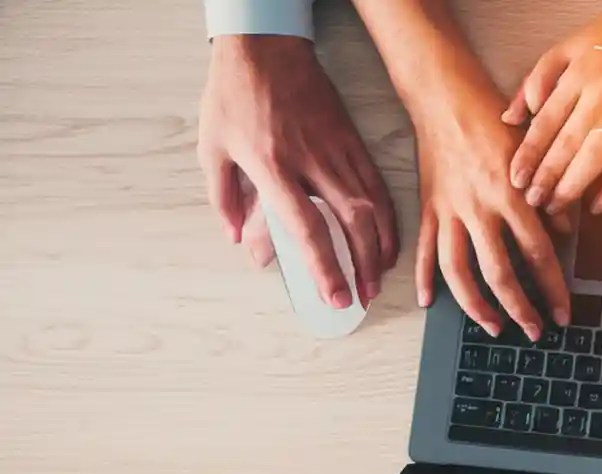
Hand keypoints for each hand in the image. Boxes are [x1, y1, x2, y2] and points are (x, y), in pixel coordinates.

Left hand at [197, 36, 396, 308]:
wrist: (265, 48)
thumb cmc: (235, 96)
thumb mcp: (213, 148)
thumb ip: (224, 199)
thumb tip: (240, 239)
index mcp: (272, 167)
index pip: (306, 227)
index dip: (324, 267)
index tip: (335, 296)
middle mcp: (311, 162)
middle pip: (351, 222)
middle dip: (362, 265)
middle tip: (363, 296)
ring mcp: (338, 151)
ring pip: (372, 207)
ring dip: (379, 248)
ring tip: (378, 277)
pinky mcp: (353, 141)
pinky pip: (378, 186)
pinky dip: (387, 218)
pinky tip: (386, 240)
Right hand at [411, 52, 569, 339]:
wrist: (446, 98)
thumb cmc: (493, 121)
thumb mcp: (533, 155)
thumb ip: (549, 197)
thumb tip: (563, 236)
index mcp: (510, 195)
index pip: (538, 255)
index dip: (552, 290)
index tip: (561, 315)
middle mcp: (479, 208)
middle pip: (499, 273)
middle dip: (518, 309)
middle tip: (532, 332)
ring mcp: (449, 211)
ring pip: (458, 270)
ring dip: (475, 306)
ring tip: (492, 326)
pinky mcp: (428, 208)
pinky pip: (425, 250)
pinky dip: (424, 278)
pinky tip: (429, 302)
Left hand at [503, 0, 601, 215]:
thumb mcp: (564, 50)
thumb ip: (535, 82)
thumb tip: (510, 119)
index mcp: (578, 75)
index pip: (546, 123)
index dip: (529, 154)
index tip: (516, 178)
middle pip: (569, 144)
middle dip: (547, 177)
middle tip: (532, 201)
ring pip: (597, 157)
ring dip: (574, 186)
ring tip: (556, 205)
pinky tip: (598, 206)